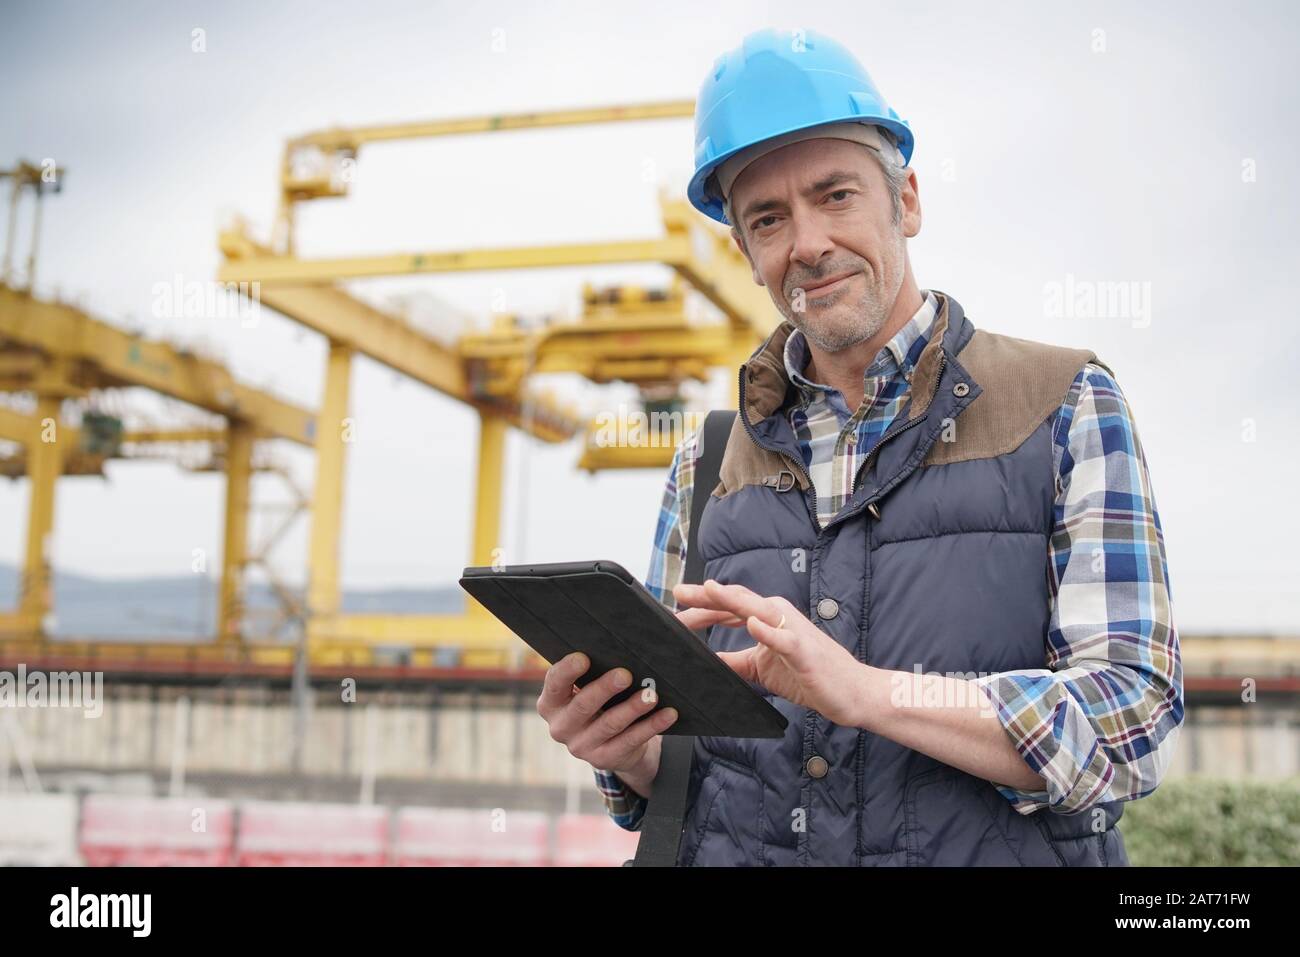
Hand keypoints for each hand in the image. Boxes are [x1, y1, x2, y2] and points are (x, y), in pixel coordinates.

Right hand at [536, 652, 678, 796]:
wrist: (608, 742)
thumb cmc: (598, 700)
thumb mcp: (588, 687)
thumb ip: (595, 668)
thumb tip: (629, 643)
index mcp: (551, 703)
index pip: (554, 683)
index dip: (567, 671)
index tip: (584, 657)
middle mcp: (560, 727)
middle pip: (583, 705)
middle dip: (604, 688)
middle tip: (625, 675)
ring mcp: (581, 746)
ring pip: (609, 724)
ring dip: (632, 708)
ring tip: (651, 695)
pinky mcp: (603, 759)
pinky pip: (630, 741)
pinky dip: (651, 726)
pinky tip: (668, 714)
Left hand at [673, 579, 867, 727]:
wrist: (850, 692)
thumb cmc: (809, 675)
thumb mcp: (762, 669)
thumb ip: (735, 662)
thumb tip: (706, 661)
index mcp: (767, 619)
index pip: (728, 609)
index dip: (701, 609)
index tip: (674, 610)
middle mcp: (777, 616)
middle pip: (737, 601)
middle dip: (706, 597)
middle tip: (678, 592)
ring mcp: (792, 631)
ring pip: (758, 609)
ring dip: (732, 599)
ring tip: (709, 590)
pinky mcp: (805, 650)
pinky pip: (784, 638)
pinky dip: (768, 630)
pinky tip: (751, 624)